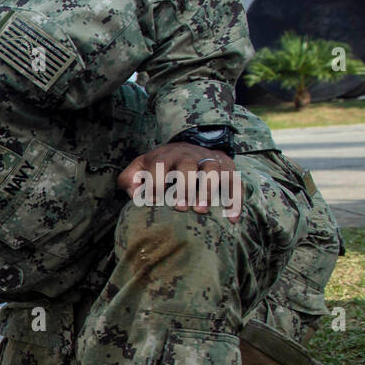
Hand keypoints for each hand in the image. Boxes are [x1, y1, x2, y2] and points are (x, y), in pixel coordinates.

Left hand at [117, 143, 239, 222]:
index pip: (159, 166)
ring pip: (212, 170)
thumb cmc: (161, 165)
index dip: (156, 183)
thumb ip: (130, 179)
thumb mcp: (141, 166)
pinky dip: (235, 198)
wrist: (192, 147)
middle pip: (187, 166)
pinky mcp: (228, 168)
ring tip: (201, 210)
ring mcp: (210, 161)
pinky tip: (232, 217)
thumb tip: (134, 194)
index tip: (154, 202)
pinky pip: (235, 181)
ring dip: (208, 189)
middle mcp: (188, 155)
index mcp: (165, 156)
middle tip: (180, 207)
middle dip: (183, 186)